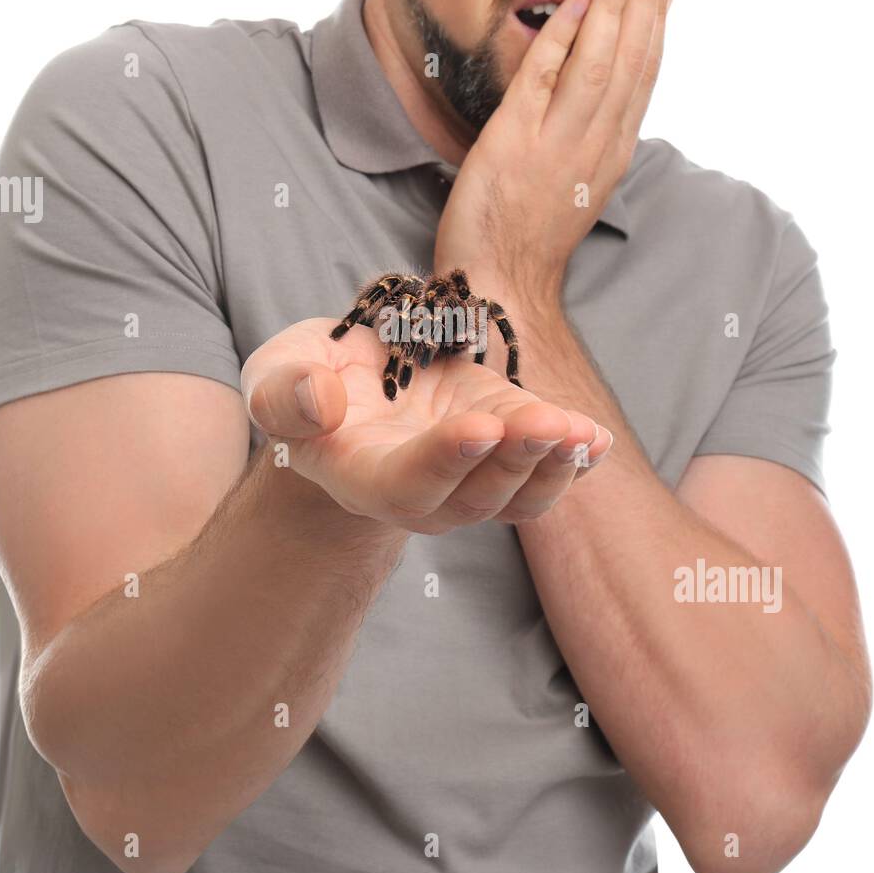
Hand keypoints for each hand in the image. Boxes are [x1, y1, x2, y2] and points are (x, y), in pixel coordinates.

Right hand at [240, 317, 612, 533]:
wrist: (352, 381)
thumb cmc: (309, 377)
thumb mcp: (278, 372)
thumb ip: (285, 393)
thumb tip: (321, 401)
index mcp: (361, 477)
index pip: (405, 487)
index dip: (444, 462)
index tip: (480, 426)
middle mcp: (421, 492)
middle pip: (473, 500)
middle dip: (514, 462)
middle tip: (547, 425)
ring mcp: (469, 476)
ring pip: (517, 496)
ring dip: (552, 467)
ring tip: (579, 433)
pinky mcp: (503, 448)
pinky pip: (544, 472)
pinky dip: (575, 458)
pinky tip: (595, 439)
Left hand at [434, 0, 674, 294]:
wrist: (500, 282)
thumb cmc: (530, 234)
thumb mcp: (577, 182)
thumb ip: (589, 136)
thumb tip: (597, 90)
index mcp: (612, 151)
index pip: (644, 73)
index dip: (655, 19)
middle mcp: (595, 144)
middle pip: (632, 59)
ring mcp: (558, 144)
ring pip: (599, 64)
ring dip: (614, 7)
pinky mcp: (516, 144)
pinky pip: (544, 81)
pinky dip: (561, 40)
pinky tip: (572, 4)